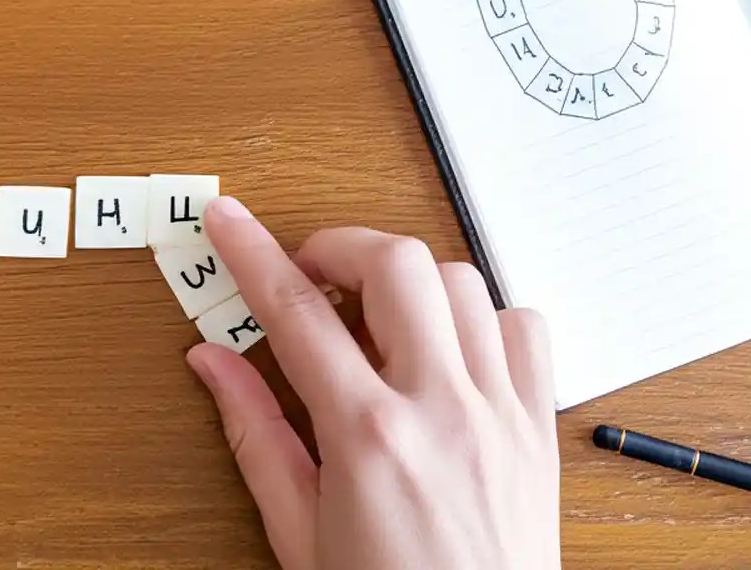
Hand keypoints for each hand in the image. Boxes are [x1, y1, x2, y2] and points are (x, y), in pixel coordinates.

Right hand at [188, 198, 560, 569]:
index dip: (252, 253)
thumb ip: (254, 434)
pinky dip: (482, 316)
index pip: (296, 312)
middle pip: (395, 264)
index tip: (226, 219)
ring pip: (462, 281)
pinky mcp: (537, 426)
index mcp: (368, 437)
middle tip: (310, 276)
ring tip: (376, 318)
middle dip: (339, 246)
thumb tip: (212, 363)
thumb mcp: (298, 532)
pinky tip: (448, 348)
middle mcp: (442, 408)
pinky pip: (524, 327)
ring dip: (408, 280)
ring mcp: (499, 411)